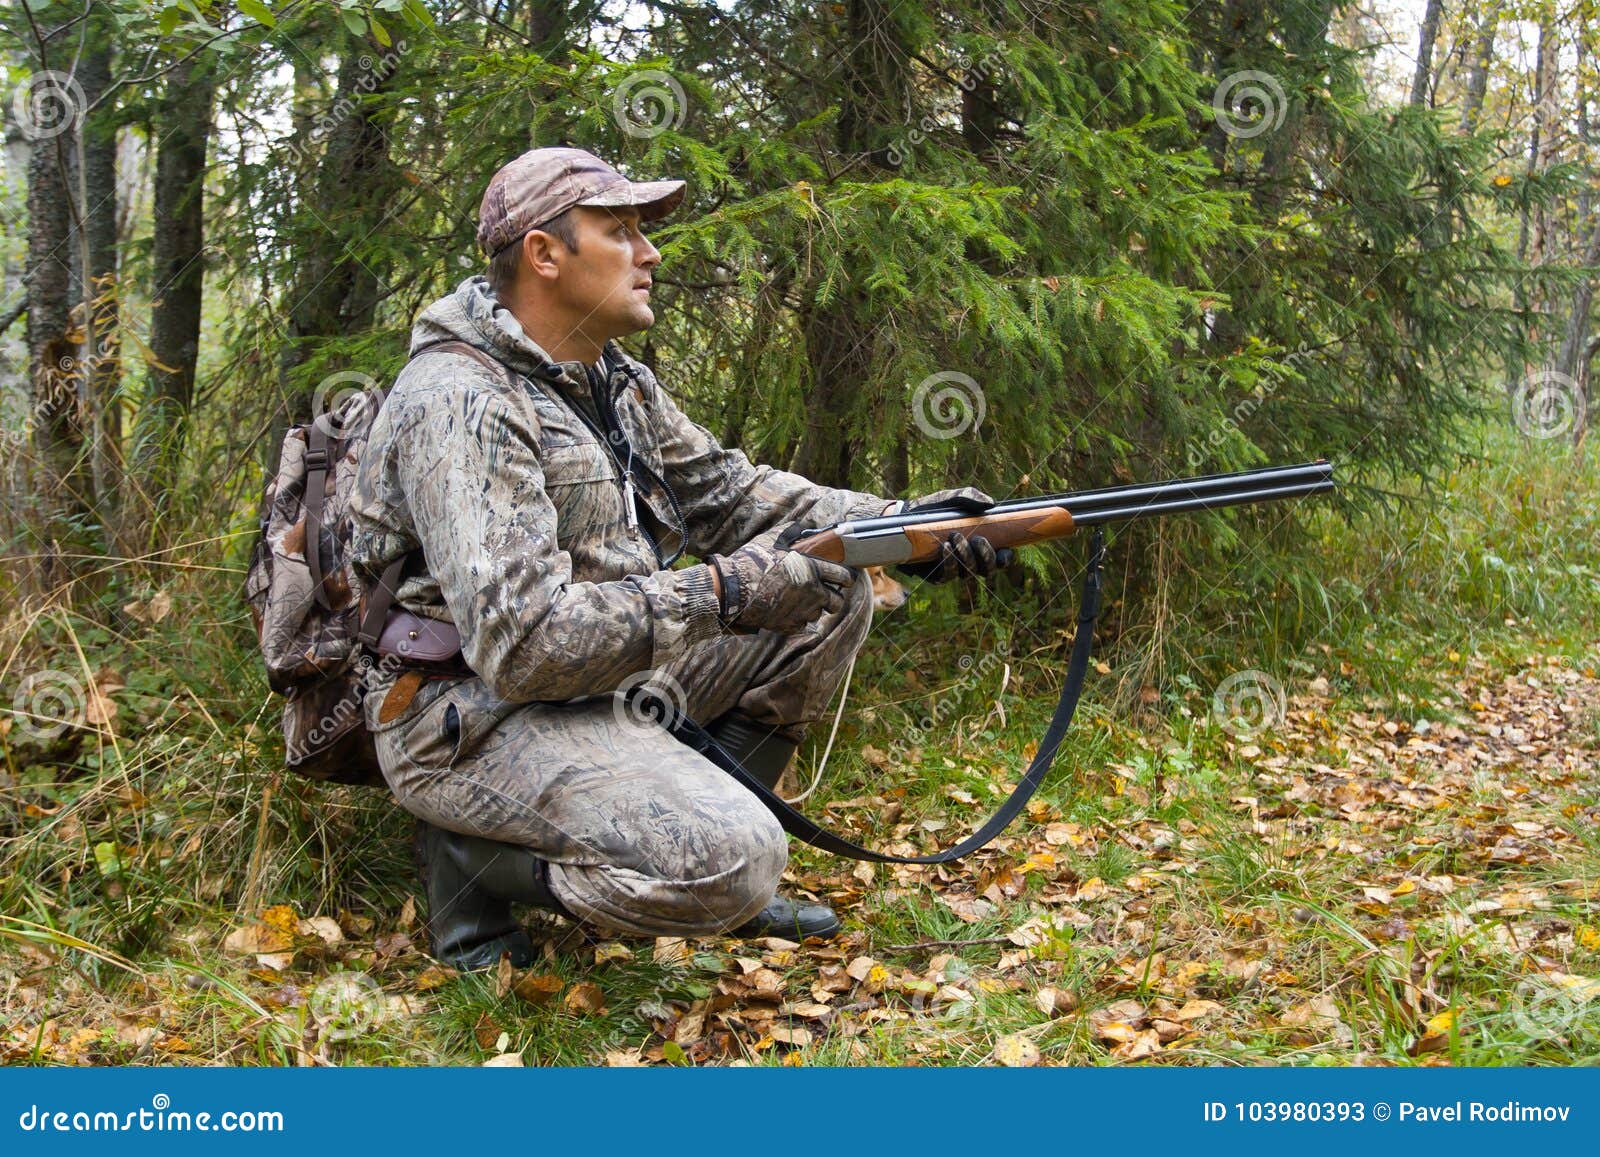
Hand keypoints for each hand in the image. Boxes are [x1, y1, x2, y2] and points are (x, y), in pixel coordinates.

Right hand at [711, 537, 855, 633]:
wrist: (734, 589)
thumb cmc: (754, 561)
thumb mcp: (773, 539)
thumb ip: (791, 532)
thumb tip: (801, 526)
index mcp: (814, 570)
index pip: (844, 576)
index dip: (847, 578)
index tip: (846, 579)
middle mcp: (814, 593)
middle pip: (837, 601)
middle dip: (834, 597)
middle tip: (826, 593)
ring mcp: (802, 611)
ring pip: (819, 614)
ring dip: (814, 608)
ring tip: (802, 601)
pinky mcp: (789, 625)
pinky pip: (801, 625)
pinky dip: (797, 619)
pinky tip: (788, 611)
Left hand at [894, 487, 1014, 583]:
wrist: (903, 517)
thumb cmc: (932, 508)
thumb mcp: (951, 498)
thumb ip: (969, 497)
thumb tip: (990, 504)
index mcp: (979, 546)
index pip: (999, 559)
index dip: (1005, 559)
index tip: (1004, 550)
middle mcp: (968, 561)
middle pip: (986, 570)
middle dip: (985, 556)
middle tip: (978, 539)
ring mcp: (952, 569)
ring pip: (967, 573)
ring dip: (965, 556)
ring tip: (955, 536)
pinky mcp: (934, 574)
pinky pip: (946, 576)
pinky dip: (949, 562)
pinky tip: (945, 547)